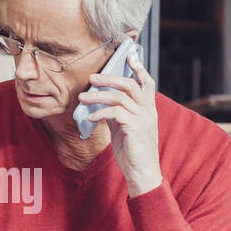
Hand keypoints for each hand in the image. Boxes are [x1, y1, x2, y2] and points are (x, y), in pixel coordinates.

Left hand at [78, 52, 162, 196]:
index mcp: (148, 109)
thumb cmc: (133, 152)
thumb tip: (100, 104)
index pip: (147, 83)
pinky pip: (115, 113)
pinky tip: (89, 118)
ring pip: (119, 97)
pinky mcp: (135, 128)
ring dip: (98, 96)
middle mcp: (148, 110)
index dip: (139, 68)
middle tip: (92, 77)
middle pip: (130, 84)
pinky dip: (100, 113)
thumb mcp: (124, 129)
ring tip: (82, 97)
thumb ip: (117, 114)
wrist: (142, 173)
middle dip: (110, 77)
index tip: (129, 56)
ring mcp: (143, 118)